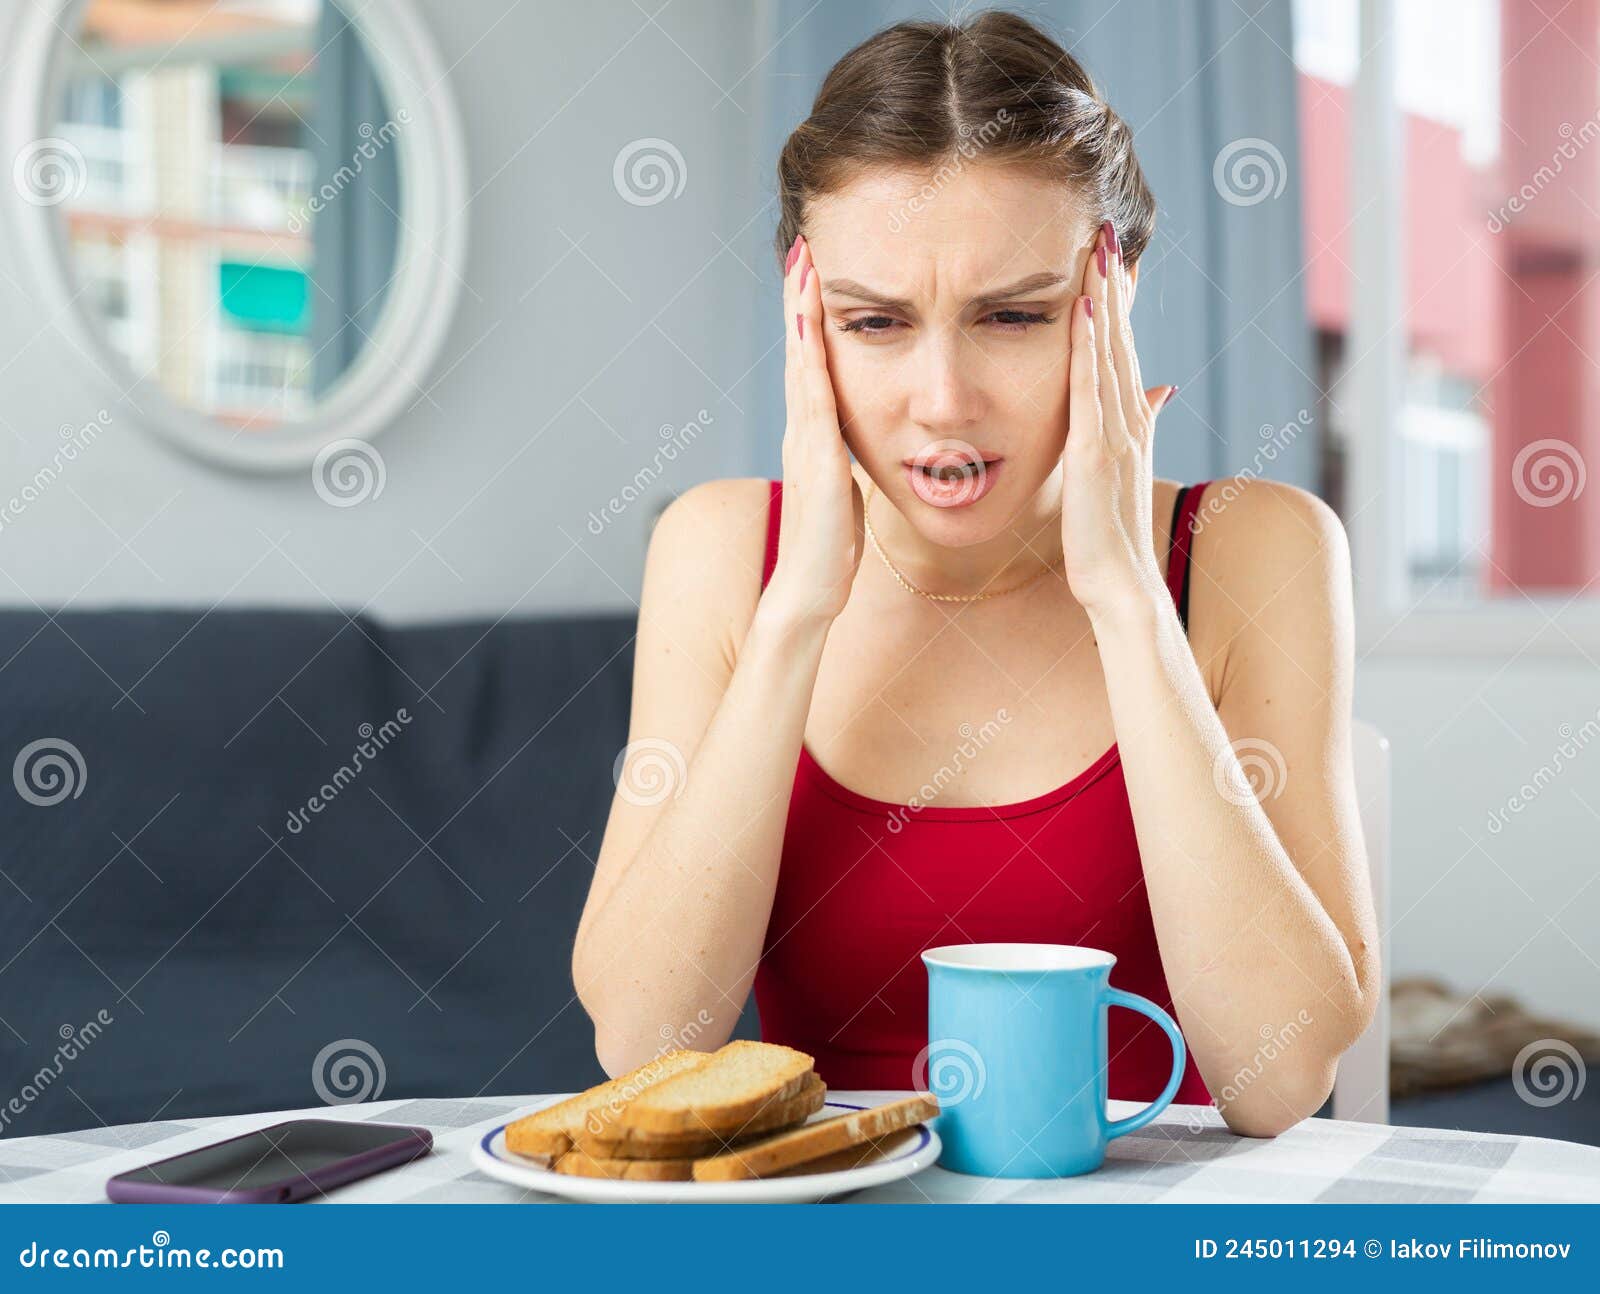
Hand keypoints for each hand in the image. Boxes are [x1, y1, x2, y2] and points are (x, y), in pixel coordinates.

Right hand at [764, 234, 864, 625]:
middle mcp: (802, 428)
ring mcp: (804, 440)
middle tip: (802, 243)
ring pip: (800, 361)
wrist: (810, 590)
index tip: (817, 271)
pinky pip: (811, 394)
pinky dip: (807, 354)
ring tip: (802, 262)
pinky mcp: (814, 457)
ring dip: (799, 310)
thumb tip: (860, 446)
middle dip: (799, 296)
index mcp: (815, 434)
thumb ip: (847, 462)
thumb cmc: (831, 548)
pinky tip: (807, 323)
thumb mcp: (845, 491)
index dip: (812, 317)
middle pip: (800, 348)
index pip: (814, 362)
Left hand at [1061, 220, 1175, 616]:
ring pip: (1110, 354)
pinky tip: (1084, 311)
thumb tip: (1162, 389)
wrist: (1122, 584)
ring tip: (1098, 252)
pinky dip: (1088, 348)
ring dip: (1105, 301)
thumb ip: (1142, 427)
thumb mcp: (1124, 472)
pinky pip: (1091, 389)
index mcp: (1131, 423)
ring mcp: (1115, 434)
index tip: (1110, 258)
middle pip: (1120, 340)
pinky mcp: (1096, 452)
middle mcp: (1129, 420)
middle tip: (1107, 231)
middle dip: (1114, 286)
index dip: (1118, 303)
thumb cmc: (1113, 536)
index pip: (1123, 351)